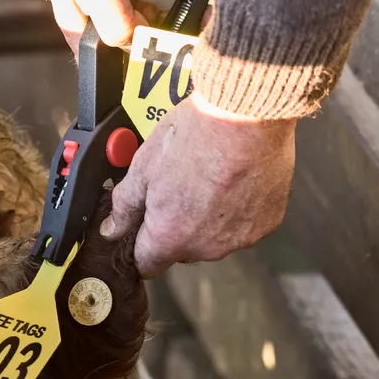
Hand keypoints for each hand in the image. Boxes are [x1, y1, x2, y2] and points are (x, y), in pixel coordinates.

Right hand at [9, 0, 191, 50]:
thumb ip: (116, 22)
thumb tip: (138, 46)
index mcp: (77, 19)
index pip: (103, 58)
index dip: (129, 68)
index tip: (161, 72)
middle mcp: (92, 3)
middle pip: (131, 32)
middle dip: (160, 37)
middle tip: (194, 41)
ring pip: (147, 4)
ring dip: (174, 8)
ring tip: (203, 12)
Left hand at [99, 92, 296, 277]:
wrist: (244, 114)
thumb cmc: (193, 137)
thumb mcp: (143, 167)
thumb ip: (125, 207)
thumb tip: (112, 229)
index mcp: (170, 237)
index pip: (148, 264)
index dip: (141, 246)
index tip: (144, 229)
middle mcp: (206, 248)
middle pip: (182, 250)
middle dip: (176, 226)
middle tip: (179, 187)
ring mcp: (239, 238)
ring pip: (214, 239)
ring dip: (209, 219)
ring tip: (210, 179)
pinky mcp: (267, 224)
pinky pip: (244, 225)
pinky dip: (238, 210)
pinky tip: (235, 179)